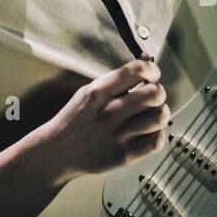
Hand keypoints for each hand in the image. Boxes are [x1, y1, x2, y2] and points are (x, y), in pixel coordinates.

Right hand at [39, 54, 169, 178]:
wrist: (56, 152)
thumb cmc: (76, 120)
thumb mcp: (89, 91)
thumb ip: (117, 78)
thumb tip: (146, 60)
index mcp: (98, 92)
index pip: (138, 70)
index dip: (152, 70)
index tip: (151, 76)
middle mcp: (109, 112)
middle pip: (155, 93)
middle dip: (157, 92)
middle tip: (151, 97)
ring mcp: (117, 135)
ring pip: (159, 116)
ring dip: (160, 112)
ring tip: (152, 114)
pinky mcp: (124, 156)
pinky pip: (156, 142)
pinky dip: (157, 135)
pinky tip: (148, 132)